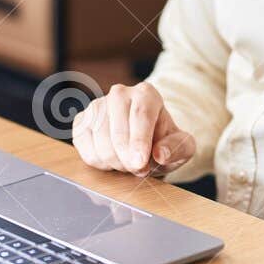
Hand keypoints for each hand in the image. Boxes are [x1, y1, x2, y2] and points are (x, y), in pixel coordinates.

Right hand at [71, 83, 195, 177]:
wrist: (144, 141)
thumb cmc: (163, 142)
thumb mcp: (182, 146)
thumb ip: (177, 148)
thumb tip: (161, 154)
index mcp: (146, 94)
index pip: (140, 116)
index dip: (139, 142)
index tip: (140, 164)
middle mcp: (119, 94)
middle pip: (118, 132)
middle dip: (128, 159)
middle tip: (140, 169)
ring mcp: (97, 106)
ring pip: (100, 143)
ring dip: (115, 163)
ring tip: (128, 163)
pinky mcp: (81, 121)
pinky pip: (85, 149)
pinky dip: (99, 163)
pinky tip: (112, 160)